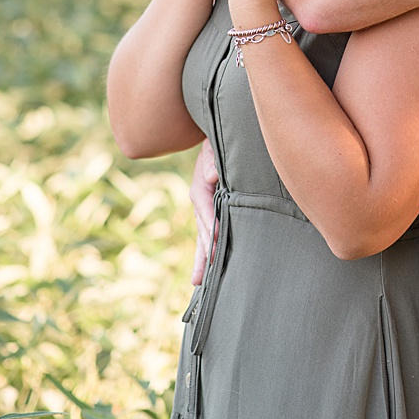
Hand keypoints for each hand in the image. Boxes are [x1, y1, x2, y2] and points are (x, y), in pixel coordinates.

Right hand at [189, 140, 218, 284]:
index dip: (212, 227)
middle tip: (205, 276)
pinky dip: (208, 248)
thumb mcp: (216, 146)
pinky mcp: (213, 209)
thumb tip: (213, 176)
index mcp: (201, 187)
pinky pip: (210, 231)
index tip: (217, 243)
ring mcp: (205, 207)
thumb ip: (214, 160)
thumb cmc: (220, 142)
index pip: (206, 211)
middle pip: (202, 229)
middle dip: (205, 252)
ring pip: (203, 236)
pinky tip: (208, 268)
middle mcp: (200, 200)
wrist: (220, 137)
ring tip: (198, 282)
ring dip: (202, 258)